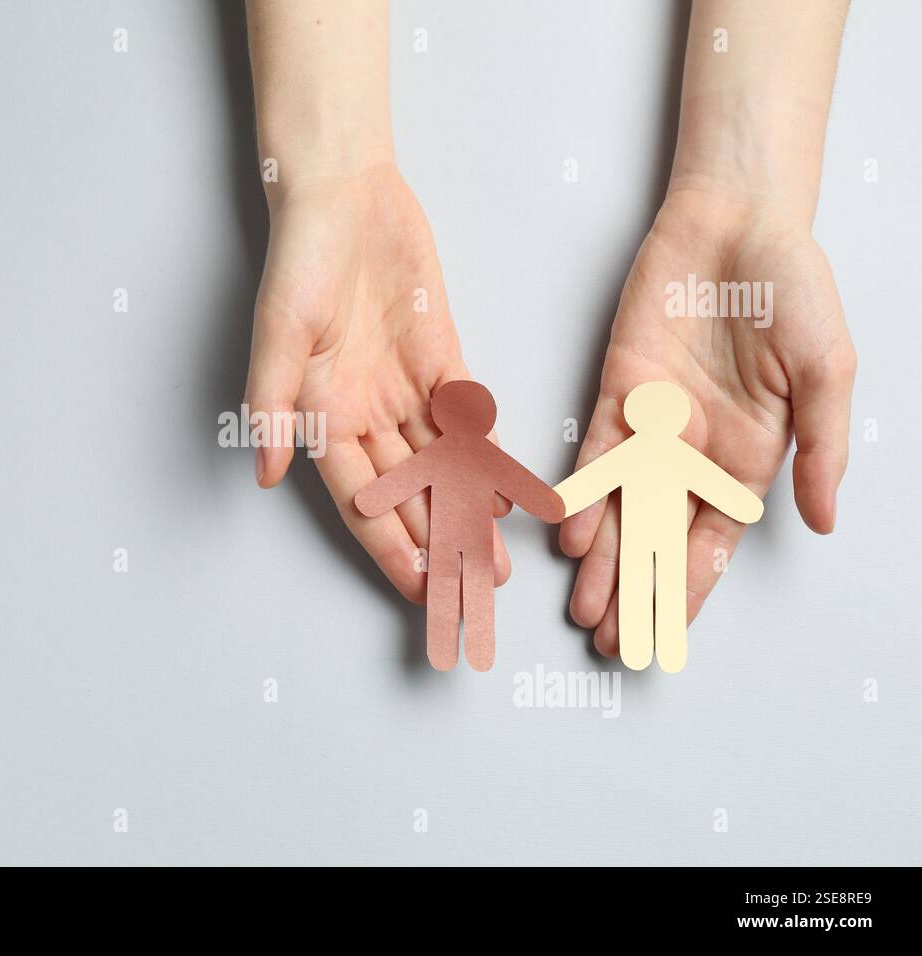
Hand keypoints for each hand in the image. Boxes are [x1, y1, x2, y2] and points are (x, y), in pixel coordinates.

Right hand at [245, 163, 511, 601]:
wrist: (342, 192)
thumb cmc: (300, 258)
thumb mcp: (278, 333)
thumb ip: (272, 404)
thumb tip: (263, 473)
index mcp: (321, 415)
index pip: (361, 500)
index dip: (390, 548)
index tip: (419, 590)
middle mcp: (363, 413)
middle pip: (406, 495)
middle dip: (437, 546)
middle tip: (474, 592)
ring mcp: (403, 389)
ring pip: (441, 467)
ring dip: (467, 513)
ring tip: (496, 561)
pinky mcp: (439, 359)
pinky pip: (465, 420)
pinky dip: (485, 456)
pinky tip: (506, 492)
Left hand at [560, 187, 855, 656]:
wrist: (738, 223)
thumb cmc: (793, 289)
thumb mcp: (827, 371)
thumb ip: (822, 448)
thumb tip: (825, 521)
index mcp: (751, 456)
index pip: (714, 541)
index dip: (691, 591)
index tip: (668, 637)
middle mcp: (696, 450)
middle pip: (659, 537)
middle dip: (635, 590)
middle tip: (608, 640)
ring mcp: (653, 423)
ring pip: (620, 506)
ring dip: (603, 558)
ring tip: (583, 607)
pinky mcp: (617, 390)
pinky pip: (596, 452)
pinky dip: (584, 492)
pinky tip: (571, 531)